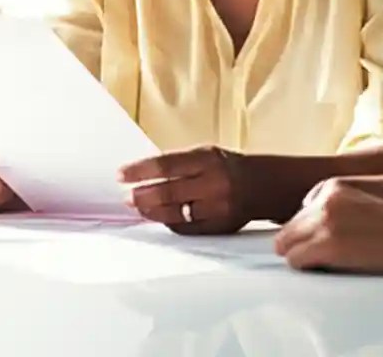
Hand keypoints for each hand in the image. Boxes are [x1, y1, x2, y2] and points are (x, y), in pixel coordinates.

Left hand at [119, 146, 250, 234]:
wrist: (261, 186)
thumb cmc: (226, 167)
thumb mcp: (205, 154)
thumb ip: (178, 163)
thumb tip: (142, 174)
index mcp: (208, 159)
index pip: (166, 164)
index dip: (140, 170)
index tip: (122, 175)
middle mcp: (213, 183)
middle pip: (168, 191)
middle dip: (142, 195)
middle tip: (127, 197)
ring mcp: (216, 207)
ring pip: (175, 213)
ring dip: (151, 212)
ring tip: (138, 208)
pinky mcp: (218, 226)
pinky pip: (187, 228)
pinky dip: (169, 222)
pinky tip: (159, 218)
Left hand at [275, 179, 382, 273]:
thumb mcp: (367, 201)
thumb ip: (342, 208)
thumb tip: (325, 231)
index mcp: (332, 185)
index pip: (301, 212)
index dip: (310, 232)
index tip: (323, 242)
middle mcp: (322, 199)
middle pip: (289, 228)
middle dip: (300, 245)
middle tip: (317, 259)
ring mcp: (323, 220)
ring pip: (287, 245)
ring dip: (302, 257)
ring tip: (325, 265)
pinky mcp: (326, 243)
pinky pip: (297, 260)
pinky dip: (308, 268)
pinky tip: (328, 269)